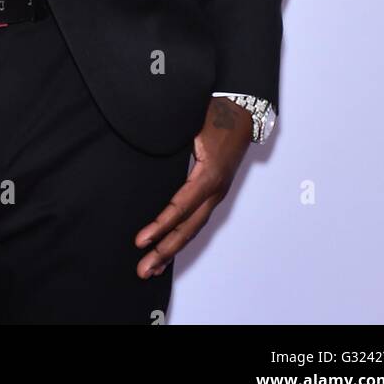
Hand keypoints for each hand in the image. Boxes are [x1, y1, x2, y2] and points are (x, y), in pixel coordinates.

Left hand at [134, 96, 252, 278]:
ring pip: (193, 229)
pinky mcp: (214, 193)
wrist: (243, 113)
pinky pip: (197, 220)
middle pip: (187, 228)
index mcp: (208, 176)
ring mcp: (216, 194)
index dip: (160, 226)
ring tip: (152, 268)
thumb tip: (143, 145)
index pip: (180, 208)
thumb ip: (169, 140)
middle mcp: (214, 191)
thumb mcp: (191, 126)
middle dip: (164, 250)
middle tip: (143, 269)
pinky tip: (169, 248)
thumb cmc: (217, 116)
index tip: (141, 241)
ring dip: (172, 250)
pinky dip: (182, 237)